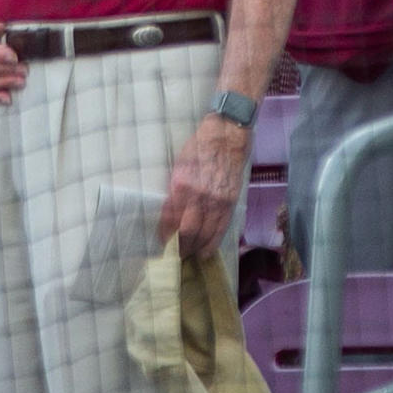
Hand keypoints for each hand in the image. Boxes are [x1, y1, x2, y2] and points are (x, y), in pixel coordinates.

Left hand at [160, 112, 251, 258]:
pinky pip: (221, 229)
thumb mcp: (179, 165)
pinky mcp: (230, 203)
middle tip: (174, 255)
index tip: (162, 242)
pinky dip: (212, 243)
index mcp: (181, 185)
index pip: (170, 219)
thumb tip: (169, 212)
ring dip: (195, 249)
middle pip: (187, 232)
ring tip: (188, 256)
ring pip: (205, 235)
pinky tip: (206, 252)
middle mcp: (199, 197)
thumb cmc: (199, 146)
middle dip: (180, 248)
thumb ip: (174, 189)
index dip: (166, 234)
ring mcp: (216, 201)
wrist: (227, 135)